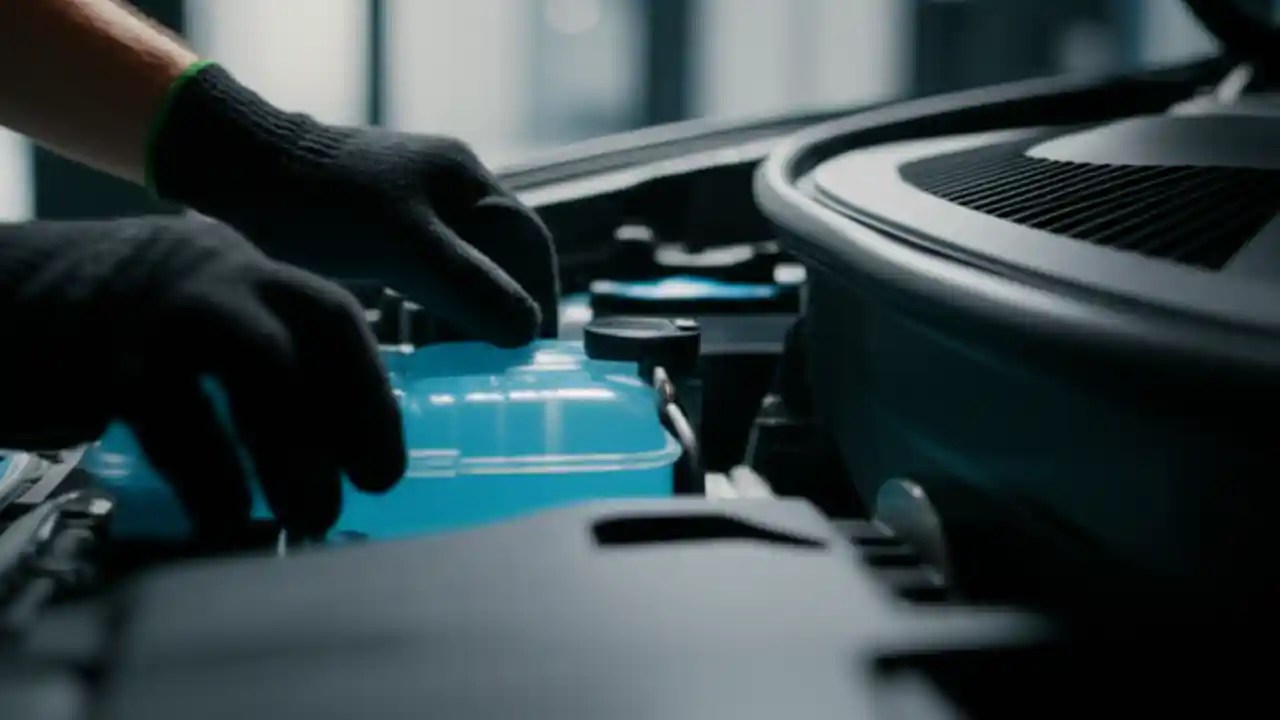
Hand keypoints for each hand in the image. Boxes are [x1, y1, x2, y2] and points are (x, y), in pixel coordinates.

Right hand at [0, 215, 405, 538]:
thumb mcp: (196, 322)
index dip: (369, 396)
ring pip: (259, 365)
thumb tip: (329, 449)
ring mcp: (159, 308)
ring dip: (293, 448)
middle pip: (308, 332)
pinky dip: (208, 474)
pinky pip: (174, 416)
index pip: (333, 318)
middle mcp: (213, 276)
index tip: (382, 470)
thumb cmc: (112, 330)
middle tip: (356, 497)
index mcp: (243, 270)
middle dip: (347, 417)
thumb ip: (258, 363)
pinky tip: (222, 517)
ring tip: (308, 516)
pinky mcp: (102, 355)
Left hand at [150, 64, 558, 346]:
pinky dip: (428, 310)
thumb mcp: (401, 245)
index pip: (527, 243)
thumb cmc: (317, 202)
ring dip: (464, 315)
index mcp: (463, 179)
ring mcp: (409, 206)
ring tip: (457, 360)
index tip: (532, 349)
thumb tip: (526, 330)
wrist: (231, 170)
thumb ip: (467, 284)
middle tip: (496, 364)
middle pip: (497, 258)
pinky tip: (415, 340)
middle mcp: (445, 188)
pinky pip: (422, 276)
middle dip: (501, 311)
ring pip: (459, 270)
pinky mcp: (375, 228)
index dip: (539, 297)